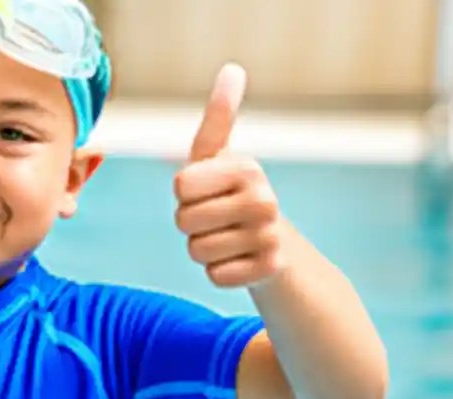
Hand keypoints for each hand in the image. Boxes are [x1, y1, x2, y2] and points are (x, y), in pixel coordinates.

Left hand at [175, 63, 285, 288]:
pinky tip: (237, 259)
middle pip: (184, 221)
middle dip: (189, 223)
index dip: (184, 193)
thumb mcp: (217, 156)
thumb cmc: (229, 193)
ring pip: (197, 251)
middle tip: (215, 217)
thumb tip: (232, 68)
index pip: (180, 186)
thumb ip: (218, 118)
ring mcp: (269, 237)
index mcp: (247, 168)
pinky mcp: (268, 270)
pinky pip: (215, 276)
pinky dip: (217, 271)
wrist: (272, 241)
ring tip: (226, 237)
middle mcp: (265, 200)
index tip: (206, 190)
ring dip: (202, 248)